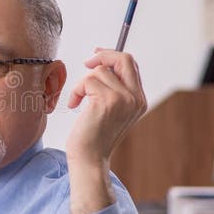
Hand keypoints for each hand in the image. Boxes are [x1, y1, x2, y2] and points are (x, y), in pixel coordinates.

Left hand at [66, 48, 146, 163]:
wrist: (89, 158)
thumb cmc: (94, 135)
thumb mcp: (111, 109)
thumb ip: (113, 87)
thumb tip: (101, 60)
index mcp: (139, 100)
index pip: (131, 65)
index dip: (113, 56)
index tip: (97, 56)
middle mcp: (136, 99)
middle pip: (124, 59)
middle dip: (103, 55)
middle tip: (87, 63)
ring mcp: (124, 99)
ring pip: (100, 71)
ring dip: (83, 83)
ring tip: (79, 101)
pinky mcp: (108, 101)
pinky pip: (87, 81)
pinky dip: (76, 91)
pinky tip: (74, 106)